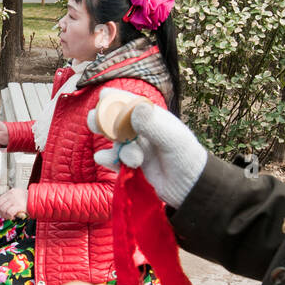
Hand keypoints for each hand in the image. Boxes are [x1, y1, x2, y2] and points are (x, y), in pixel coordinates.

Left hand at [0, 187, 27, 219]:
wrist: (39, 200)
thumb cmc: (29, 201)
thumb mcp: (19, 196)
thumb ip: (11, 200)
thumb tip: (0, 207)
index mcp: (12, 192)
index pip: (0, 199)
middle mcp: (12, 195)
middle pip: (0, 205)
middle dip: (0, 212)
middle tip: (4, 216)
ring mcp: (15, 200)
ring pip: (3, 209)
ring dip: (5, 215)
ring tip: (10, 217)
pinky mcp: (19, 206)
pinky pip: (9, 213)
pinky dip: (10, 216)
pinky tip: (13, 217)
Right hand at [90, 100, 208, 208]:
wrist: (189, 188)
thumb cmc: (187, 159)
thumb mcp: (172, 140)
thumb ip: (153, 125)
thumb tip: (136, 106)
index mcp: (153, 117)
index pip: (131, 102)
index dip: (115, 97)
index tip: (102, 96)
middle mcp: (141, 130)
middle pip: (114, 120)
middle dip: (103, 121)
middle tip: (95, 123)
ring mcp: (135, 147)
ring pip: (113, 142)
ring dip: (119, 150)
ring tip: (135, 160)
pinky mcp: (131, 164)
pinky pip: (112, 159)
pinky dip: (108, 160)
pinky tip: (108, 161)